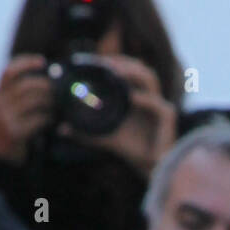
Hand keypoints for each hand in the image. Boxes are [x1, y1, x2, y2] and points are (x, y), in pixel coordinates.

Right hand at [0, 55, 53, 164]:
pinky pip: (38, 120)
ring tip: (56, 105)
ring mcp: (6, 118)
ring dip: (49, 102)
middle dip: (45, 85)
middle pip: (26, 85)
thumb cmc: (12, 127)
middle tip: (56, 90)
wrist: (2, 155)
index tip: (42, 61)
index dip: (25, 63)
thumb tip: (47, 79)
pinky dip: (48, 118)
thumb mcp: (10, 107)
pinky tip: (52, 120)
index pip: (8, 71)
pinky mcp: (15, 132)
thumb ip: (20, 94)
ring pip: (34, 102)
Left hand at [61, 55, 176, 178]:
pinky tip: (131, 97)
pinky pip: (157, 104)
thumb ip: (85, 132)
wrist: (148, 168)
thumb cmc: (131, 150)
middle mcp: (147, 95)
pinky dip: (145, 99)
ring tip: (114, 71)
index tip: (91, 61)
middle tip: (101, 63)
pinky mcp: (168, 117)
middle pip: (137, 67)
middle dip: (120, 61)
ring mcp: (159, 104)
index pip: (125, 69)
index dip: (110, 62)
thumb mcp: (105, 137)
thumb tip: (61, 128)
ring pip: (148, 77)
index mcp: (134, 94)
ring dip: (132, 71)